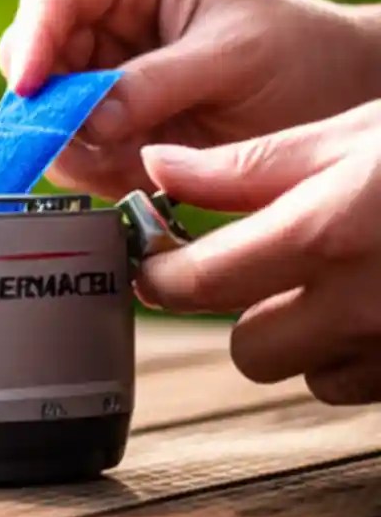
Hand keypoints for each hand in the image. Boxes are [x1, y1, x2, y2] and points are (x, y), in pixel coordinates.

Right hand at [0, 0, 380, 199]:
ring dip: (71, 147)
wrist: (329, 102)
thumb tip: (86, 120)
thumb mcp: (233, 59)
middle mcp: (101, 22)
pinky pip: (70, 154)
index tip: (28, 89)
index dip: (32, 40)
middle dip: (45, 104)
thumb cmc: (294, 55)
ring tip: (129, 163)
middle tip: (70, 141)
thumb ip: (155, 84)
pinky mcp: (102, 127)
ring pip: (40, 114)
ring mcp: (97, 77)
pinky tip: (139, 173)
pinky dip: (94, 172)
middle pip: (29, 59)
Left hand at [134, 100, 380, 404]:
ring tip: (341, 275)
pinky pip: (366, 383)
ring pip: (311, 374)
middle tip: (260, 265)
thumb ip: (245, 166)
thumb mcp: (348, 133)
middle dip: (242, 313)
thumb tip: (158, 167)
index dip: (163, 276)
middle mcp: (365, 304)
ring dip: (306, 336)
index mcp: (326, 234)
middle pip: (250, 350)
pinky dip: (359, 352)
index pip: (199, 285)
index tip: (156, 262)